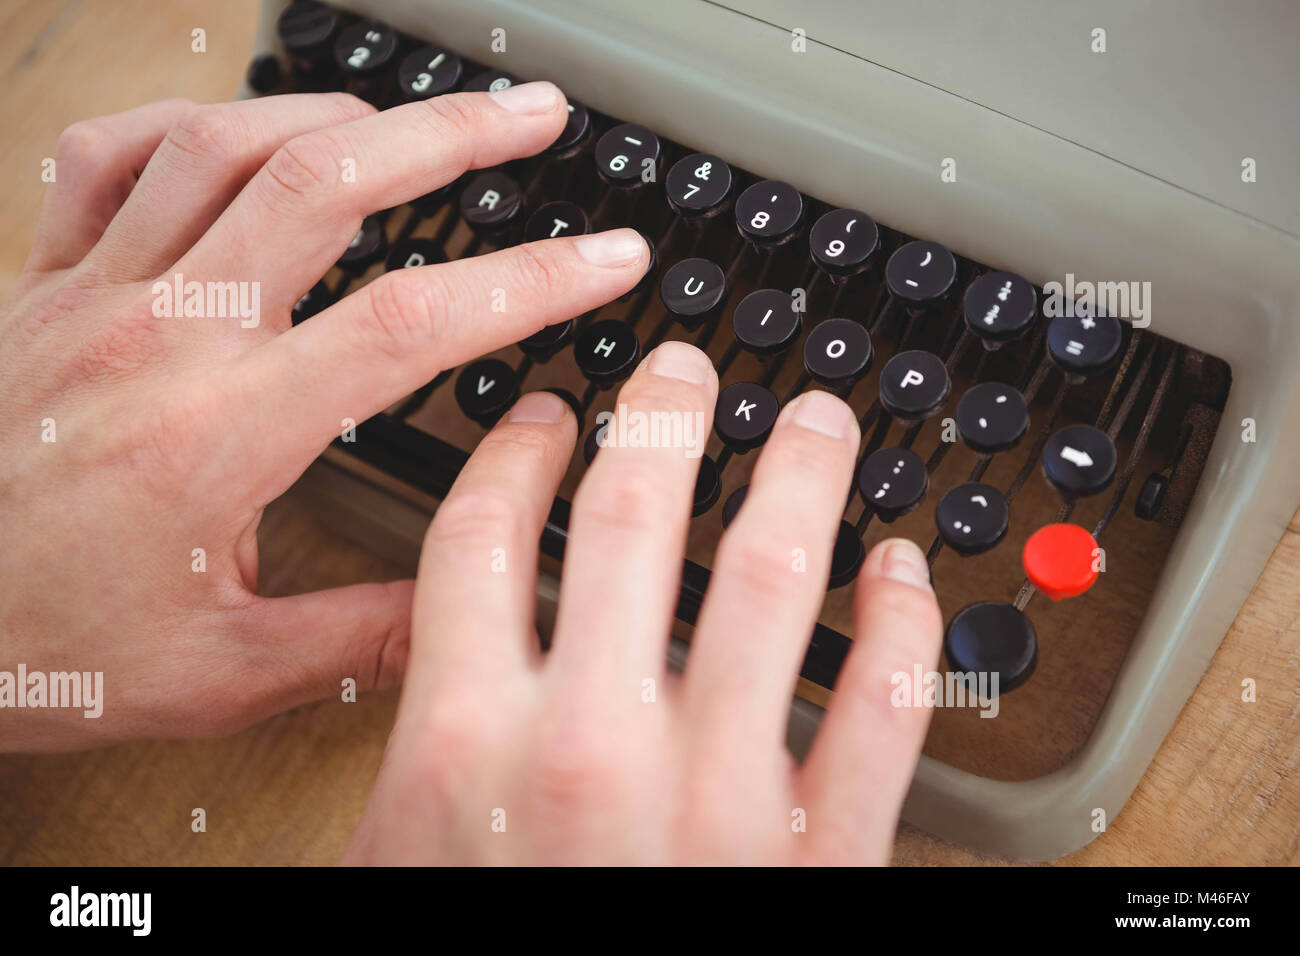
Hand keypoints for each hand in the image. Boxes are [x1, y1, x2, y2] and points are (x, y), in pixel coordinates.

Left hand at [0, 82, 648, 750]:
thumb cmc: (37, 647)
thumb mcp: (220, 675)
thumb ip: (359, 636)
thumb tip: (467, 610)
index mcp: (220, 435)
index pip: (408, 322)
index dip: (527, 280)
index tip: (603, 259)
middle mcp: (160, 339)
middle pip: (325, 183)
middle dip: (451, 136)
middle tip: (530, 119)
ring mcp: (92, 298)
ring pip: (222, 143)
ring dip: (337, 113)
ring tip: (417, 118)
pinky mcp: (40, 288)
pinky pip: (106, 159)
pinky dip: (189, 122)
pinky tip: (243, 130)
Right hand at [345, 343, 942, 864]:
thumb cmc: (486, 951)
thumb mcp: (392, 859)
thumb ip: (414, 749)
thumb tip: (422, 652)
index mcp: (469, 740)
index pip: (482, 538)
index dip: (515, 453)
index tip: (546, 417)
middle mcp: (593, 747)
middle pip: (631, 521)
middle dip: (662, 418)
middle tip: (688, 365)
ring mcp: (718, 797)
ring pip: (772, 583)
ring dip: (800, 479)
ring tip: (815, 419)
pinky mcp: (820, 857)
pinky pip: (880, 713)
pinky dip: (903, 629)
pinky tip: (903, 569)